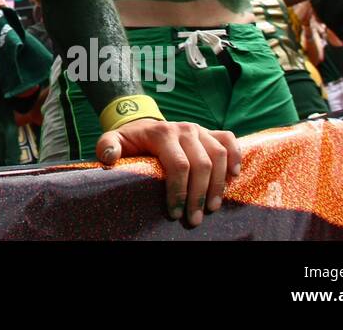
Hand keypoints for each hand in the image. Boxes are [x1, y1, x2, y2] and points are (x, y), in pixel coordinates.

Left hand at [96, 119, 240, 226]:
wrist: (143, 124)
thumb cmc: (130, 139)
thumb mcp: (113, 139)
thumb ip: (106, 146)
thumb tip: (109, 157)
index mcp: (162, 132)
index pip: (178, 164)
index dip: (179, 191)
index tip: (175, 213)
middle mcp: (184, 129)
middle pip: (201, 164)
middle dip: (198, 195)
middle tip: (194, 219)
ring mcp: (199, 130)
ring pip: (218, 156)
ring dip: (218, 185)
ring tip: (211, 207)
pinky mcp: (210, 132)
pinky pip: (229, 140)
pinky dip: (235, 157)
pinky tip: (233, 177)